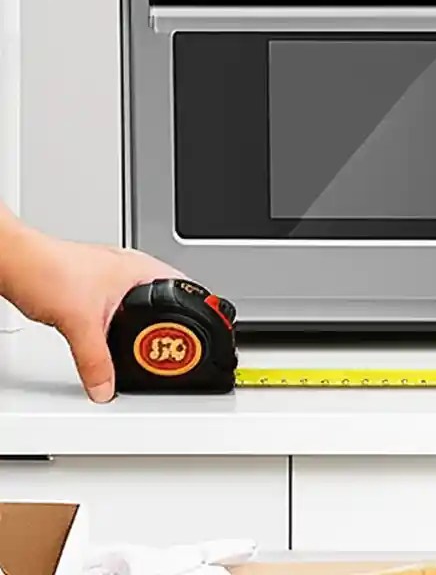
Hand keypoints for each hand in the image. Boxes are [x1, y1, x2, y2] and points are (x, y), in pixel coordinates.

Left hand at [4, 230, 182, 401]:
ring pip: (140, 298)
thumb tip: (104, 387)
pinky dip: (122, 319)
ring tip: (147, 341)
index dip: (198, 309)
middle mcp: (128, 268)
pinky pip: (119, 304)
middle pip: (165, 295)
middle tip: (178, 343)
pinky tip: (113, 332)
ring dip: (143, 319)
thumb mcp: (79, 324)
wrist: (12, 262)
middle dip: (171, 320)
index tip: (202, 330)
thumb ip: (95, 362)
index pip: (185, 287)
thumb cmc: (45, 269)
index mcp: (141, 269)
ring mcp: (110, 273)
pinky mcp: (92, 282)